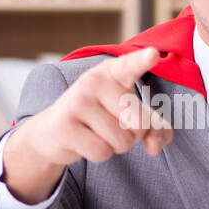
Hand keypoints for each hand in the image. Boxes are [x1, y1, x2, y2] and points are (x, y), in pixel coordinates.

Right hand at [1, 46, 172, 202]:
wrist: (53, 132)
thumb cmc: (100, 120)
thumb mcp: (130, 117)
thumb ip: (156, 129)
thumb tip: (153, 147)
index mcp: (114, 72)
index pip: (130, 66)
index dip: (142, 61)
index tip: (154, 54)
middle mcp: (94, 81)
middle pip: (140, 122)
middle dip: (133, 135)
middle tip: (111, 125)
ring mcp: (78, 101)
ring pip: (122, 141)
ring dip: (115, 146)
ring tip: (96, 132)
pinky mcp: (66, 125)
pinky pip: (102, 152)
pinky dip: (99, 154)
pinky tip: (84, 141)